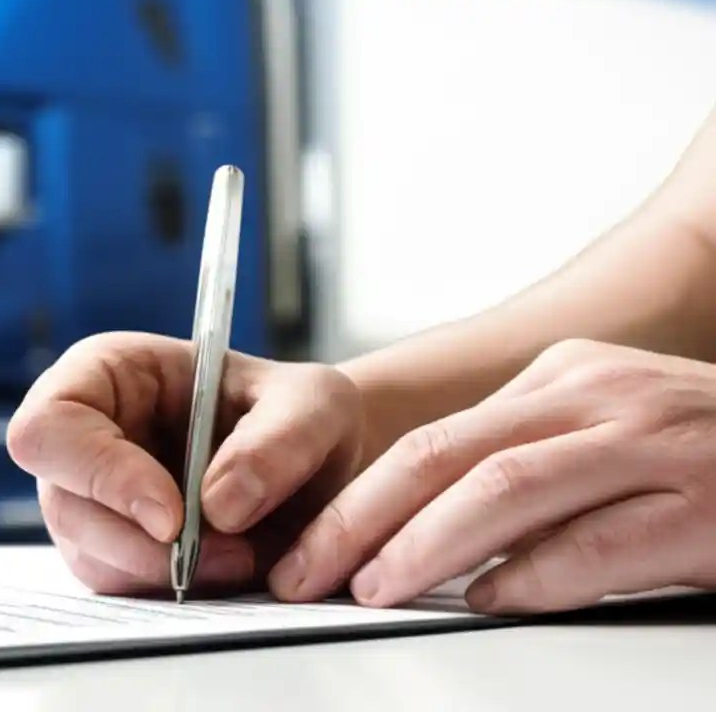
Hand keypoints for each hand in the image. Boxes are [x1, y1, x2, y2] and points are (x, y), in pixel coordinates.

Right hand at [7, 332, 363, 595]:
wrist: (321, 466)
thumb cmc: (302, 413)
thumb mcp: (314, 404)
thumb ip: (278, 441)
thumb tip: (218, 505)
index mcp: (107, 373)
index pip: (50, 425)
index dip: (99, 473)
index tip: (172, 515)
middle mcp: (86, 436)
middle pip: (63, 504)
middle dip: (141, 544)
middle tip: (225, 552)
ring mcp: (95, 499)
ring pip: (92, 557)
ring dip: (166, 572)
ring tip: (241, 558)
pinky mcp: (118, 552)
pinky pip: (123, 588)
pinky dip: (174, 591)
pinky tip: (226, 569)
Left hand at [280, 338, 715, 613]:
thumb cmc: (697, 458)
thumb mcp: (599, 429)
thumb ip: (516, 462)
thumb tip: (406, 528)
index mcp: (560, 380)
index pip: (430, 440)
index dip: (354, 498)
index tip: (305, 546)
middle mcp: (598, 397)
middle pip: (446, 458)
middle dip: (361, 521)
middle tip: (308, 573)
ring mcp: (654, 442)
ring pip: (506, 489)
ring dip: (426, 545)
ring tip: (376, 588)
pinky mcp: (705, 501)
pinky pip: (599, 541)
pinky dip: (533, 576)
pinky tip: (489, 601)